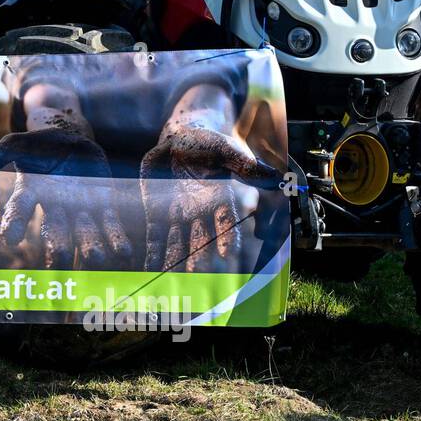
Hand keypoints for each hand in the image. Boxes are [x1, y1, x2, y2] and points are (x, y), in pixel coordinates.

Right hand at [0, 125, 133, 269]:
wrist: (69, 142)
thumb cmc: (39, 144)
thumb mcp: (19, 143)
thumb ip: (1, 151)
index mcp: (31, 193)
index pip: (19, 210)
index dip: (13, 224)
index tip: (8, 239)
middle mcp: (54, 209)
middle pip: (53, 232)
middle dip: (57, 246)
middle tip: (58, 262)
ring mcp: (79, 210)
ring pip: (84, 233)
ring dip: (90, 247)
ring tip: (97, 259)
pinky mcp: (103, 206)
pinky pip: (110, 225)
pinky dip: (116, 238)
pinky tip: (124, 252)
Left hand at [139, 125, 281, 271]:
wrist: (179, 140)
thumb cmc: (207, 143)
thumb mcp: (223, 149)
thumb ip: (242, 163)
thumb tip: (272, 173)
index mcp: (220, 199)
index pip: (226, 221)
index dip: (226, 236)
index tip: (226, 253)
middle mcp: (201, 213)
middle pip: (201, 238)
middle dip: (199, 256)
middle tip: (196, 275)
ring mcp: (179, 216)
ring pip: (178, 242)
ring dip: (175, 260)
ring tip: (170, 280)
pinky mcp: (158, 215)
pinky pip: (155, 236)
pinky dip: (153, 252)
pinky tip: (148, 268)